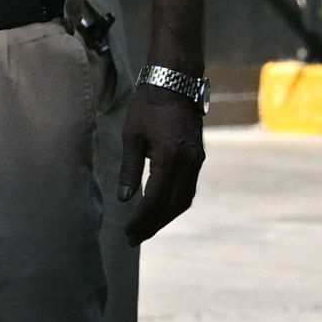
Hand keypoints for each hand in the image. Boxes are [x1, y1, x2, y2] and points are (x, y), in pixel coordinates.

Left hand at [119, 84, 204, 241]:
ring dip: (165, 218)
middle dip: (153, 224)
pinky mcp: (197, 158)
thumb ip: (129, 169)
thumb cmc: (149, 106)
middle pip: (172, 205)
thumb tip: (124, 198)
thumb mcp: (132, 136)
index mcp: (170, 156)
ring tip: (145, 229)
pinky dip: (174, 204)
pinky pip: (188, 189)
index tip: (127, 231)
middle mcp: (188, 162)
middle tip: (133, 238)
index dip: (141, 219)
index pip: (155, 198)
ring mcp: (196, 160)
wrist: (176, 83)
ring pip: (184, 200)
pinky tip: (160, 210)